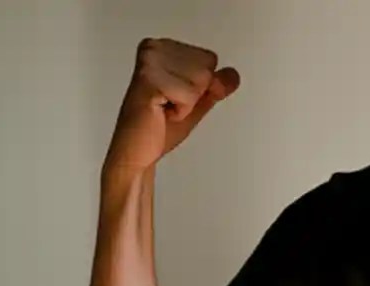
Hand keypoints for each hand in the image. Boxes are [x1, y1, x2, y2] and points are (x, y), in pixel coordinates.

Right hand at [104, 38, 240, 175]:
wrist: (136, 153)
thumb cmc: (157, 129)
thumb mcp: (196, 103)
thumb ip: (215, 86)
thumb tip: (233, 74)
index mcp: (161, 48)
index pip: (209, 59)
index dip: (201, 88)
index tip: (175, 98)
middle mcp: (153, 49)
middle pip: (208, 66)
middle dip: (195, 94)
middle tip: (169, 105)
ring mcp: (149, 62)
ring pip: (201, 79)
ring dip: (187, 103)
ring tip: (164, 108)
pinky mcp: (148, 79)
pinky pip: (190, 94)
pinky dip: (181, 111)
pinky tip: (160, 112)